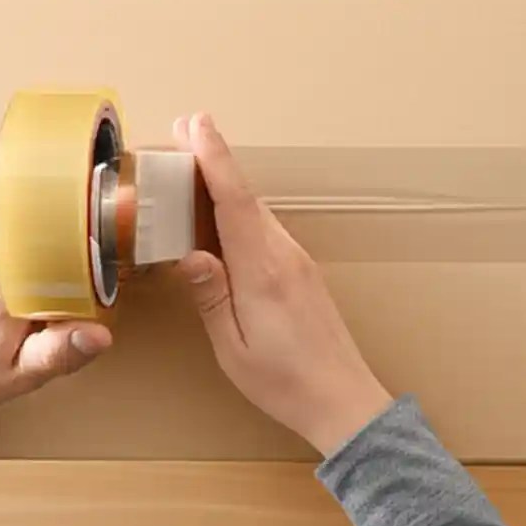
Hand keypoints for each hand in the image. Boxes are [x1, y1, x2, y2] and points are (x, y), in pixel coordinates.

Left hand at [0, 221, 111, 436]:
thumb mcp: (16, 378)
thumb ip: (60, 353)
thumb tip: (100, 334)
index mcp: (5, 289)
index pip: (63, 256)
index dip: (85, 262)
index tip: (97, 277)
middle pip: (39, 237)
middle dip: (60, 254)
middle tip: (69, 281)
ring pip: (14, 234)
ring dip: (32, 249)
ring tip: (39, 279)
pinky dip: (5, 248)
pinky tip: (9, 274)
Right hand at [172, 114, 391, 456]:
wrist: (343, 399)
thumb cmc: (284, 382)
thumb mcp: (233, 347)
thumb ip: (210, 296)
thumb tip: (189, 254)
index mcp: (262, 272)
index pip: (234, 201)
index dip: (215, 159)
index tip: (196, 125)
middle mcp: (283, 256)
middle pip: (244, 196)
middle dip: (213, 161)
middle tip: (182, 130)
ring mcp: (296, 261)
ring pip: (255, 211)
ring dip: (225, 185)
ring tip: (191, 166)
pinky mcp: (301, 271)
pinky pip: (264, 229)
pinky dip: (238, 212)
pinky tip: (220, 215)